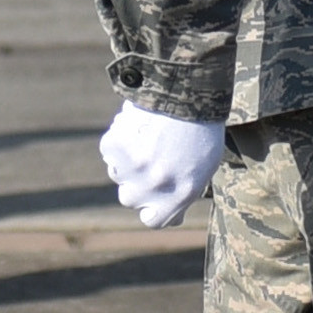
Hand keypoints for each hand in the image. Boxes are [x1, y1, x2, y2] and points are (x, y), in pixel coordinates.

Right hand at [99, 104, 226, 227]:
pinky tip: (136, 124)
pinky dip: (119, 136)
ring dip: (126, 158)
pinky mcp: (117, 147)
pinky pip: (109, 149)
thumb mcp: (204, 168)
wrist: (192, 92)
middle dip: (136, 180)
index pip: (153, 220)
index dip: (151, 208)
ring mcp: (134, 168)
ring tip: (147, 135)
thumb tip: (175, 215)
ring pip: (117, 173)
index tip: (154, 195)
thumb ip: (183, 193)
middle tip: (150, 156)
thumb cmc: (203, 129)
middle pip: (129, 197)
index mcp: (181, 195)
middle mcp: (155, 187)